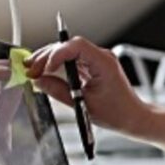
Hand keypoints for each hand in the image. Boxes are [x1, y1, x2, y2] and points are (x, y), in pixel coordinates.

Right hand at [25, 37, 150, 138]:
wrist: (134, 118)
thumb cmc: (117, 113)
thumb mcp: (84, 104)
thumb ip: (59, 91)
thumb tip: (39, 81)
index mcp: (104, 63)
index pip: (76, 47)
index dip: (56, 54)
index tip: (44, 68)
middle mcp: (102, 57)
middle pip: (69, 46)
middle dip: (47, 56)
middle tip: (31, 69)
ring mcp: (98, 61)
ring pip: (68, 52)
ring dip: (50, 60)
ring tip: (34, 71)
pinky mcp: (94, 67)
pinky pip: (73, 61)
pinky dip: (58, 66)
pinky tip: (46, 73)